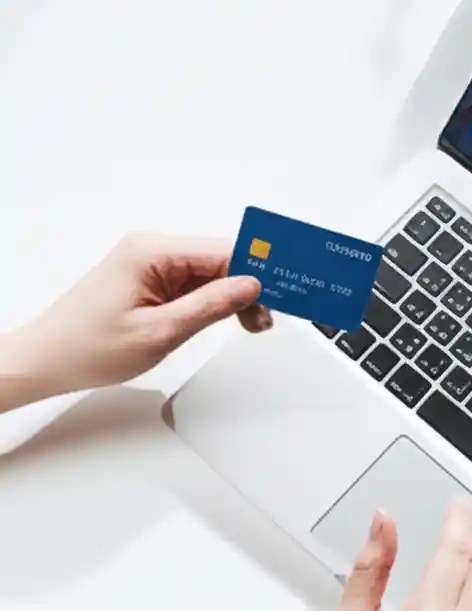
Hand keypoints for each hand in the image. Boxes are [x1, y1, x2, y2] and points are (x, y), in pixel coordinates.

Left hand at [0, 233, 269, 408]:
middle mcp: (151, 250)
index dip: (259, 270)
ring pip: (210, 273)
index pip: (223, 252)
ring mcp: (149, 264)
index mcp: (151, 252)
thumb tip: (251, 285)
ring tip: (252, 324)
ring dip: (234, 297)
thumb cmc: (88, 348)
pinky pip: (193, 283)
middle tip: (267, 319)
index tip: (286, 288)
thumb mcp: (161, 331)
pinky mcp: (148, 279)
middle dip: (250, 287)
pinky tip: (229, 318)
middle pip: (220, 260)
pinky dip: (214, 301)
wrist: (45, 361)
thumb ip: (211, 305)